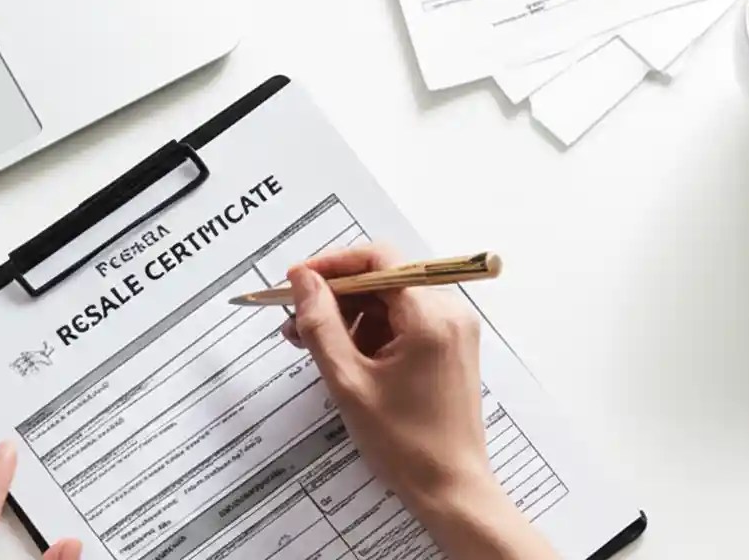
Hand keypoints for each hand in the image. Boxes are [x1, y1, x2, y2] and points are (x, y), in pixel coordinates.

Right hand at [284, 245, 554, 559]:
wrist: (451, 489)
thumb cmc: (404, 444)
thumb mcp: (348, 381)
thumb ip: (320, 324)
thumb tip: (302, 281)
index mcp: (431, 316)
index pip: (377, 259)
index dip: (332, 265)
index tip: (296, 282)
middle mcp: (450, 312)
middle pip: (382, 278)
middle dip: (336, 297)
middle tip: (295, 322)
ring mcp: (453, 329)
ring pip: (389, 300)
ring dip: (350, 317)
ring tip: (314, 347)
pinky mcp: (449, 345)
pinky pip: (403, 321)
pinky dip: (371, 332)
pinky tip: (343, 357)